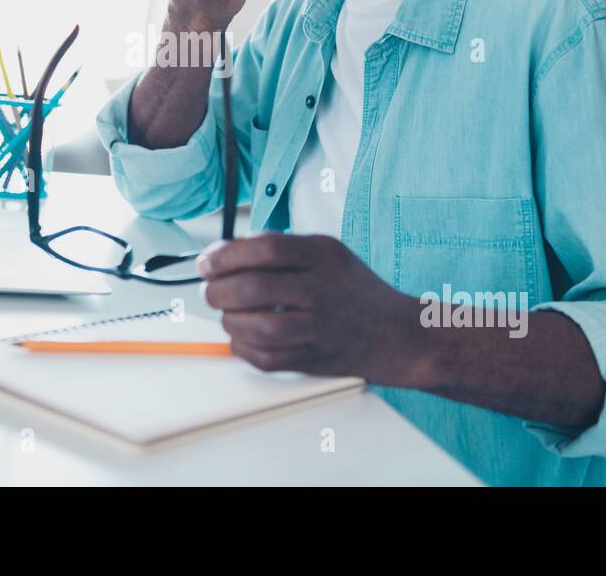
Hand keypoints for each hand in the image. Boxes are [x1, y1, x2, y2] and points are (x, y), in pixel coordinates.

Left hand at [198, 232, 430, 384]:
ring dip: (229, 320)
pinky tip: (242, 336)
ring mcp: (320, 327)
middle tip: (210, 290)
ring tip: (226, 314)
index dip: (226, 255)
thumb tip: (226, 251)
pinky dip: (244, 347)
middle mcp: (322, 289)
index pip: (265, 249)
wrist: (398, 335)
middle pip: (254, 288)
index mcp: (323, 255)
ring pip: (257, 326)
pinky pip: (267, 357)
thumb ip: (281, 248)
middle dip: (218, 290)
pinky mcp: (315, 358)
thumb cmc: (355, 290)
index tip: (207, 261)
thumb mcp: (327, 252)